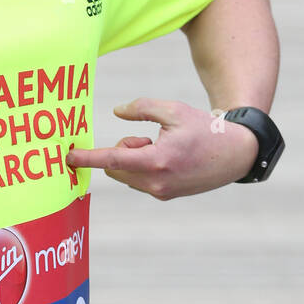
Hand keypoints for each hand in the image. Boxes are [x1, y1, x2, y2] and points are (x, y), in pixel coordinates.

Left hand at [64, 98, 258, 199]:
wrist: (235, 154)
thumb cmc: (204, 128)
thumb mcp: (173, 110)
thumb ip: (142, 108)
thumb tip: (117, 112)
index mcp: (157, 160)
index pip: (112, 161)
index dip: (88, 158)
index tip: (68, 158)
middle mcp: (156, 182)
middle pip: (116, 169)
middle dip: (120, 152)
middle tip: (144, 138)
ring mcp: (161, 192)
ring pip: (126, 176)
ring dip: (132, 160)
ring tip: (160, 147)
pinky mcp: (166, 196)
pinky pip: (140, 181)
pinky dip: (143, 168)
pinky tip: (167, 159)